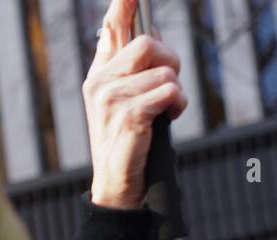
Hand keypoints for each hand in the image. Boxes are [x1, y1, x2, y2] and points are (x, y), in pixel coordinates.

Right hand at [82, 0, 187, 209]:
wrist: (118, 184)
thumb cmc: (129, 139)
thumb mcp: (126, 98)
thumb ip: (132, 63)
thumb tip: (148, 26)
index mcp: (99, 74)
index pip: (112, 27)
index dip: (124, 4)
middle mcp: (99, 82)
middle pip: (148, 43)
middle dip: (170, 62)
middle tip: (167, 87)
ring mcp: (110, 100)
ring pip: (165, 71)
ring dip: (175, 92)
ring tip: (163, 113)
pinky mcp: (127, 117)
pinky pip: (169, 92)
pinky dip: (177, 106)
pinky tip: (166, 120)